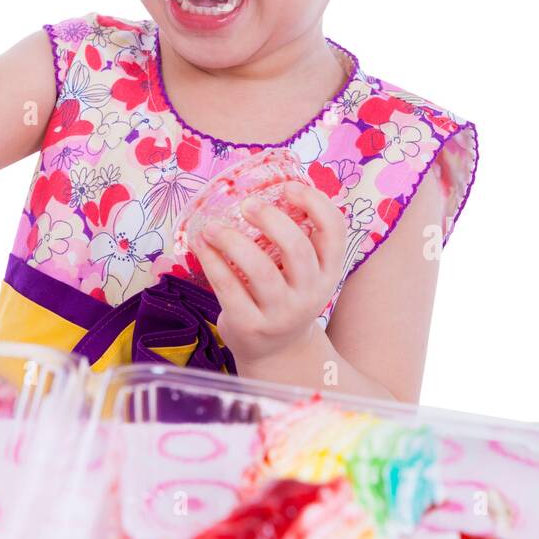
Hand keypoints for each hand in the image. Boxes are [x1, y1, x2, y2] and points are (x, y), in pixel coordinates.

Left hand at [193, 181, 347, 367]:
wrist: (277, 353)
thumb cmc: (285, 296)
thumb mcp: (302, 272)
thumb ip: (295, 237)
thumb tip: (261, 185)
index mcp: (327, 271)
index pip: (336, 231)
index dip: (316, 203)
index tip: (289, 187)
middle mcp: (310, 293)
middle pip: (298, 249)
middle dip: (272, 220)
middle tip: (248, 205)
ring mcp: (281, 314)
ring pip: (261, 271)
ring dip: (233, 242)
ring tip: (212, 226)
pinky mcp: (251, 326)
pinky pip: (230, 289)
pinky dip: (213, 263)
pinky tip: (202, 247)